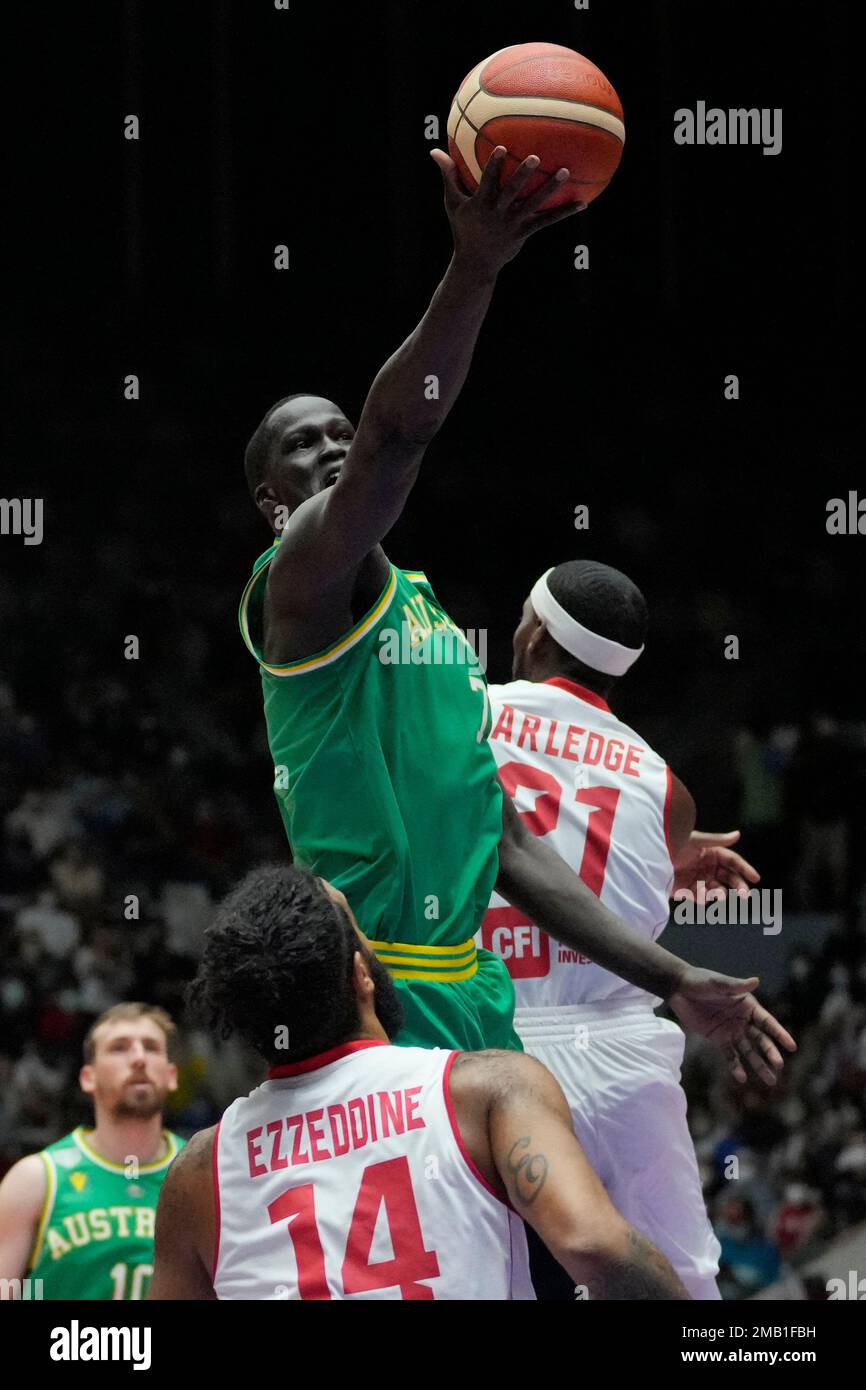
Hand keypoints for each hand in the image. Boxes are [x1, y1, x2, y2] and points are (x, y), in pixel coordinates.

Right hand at [430, 146, 586, 277]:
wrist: (476, 263)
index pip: (487, 182)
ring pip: (533, 205)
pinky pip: (547, 221)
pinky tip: (582, 204)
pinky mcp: (525, 233)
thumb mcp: (453, 203)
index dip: (494, 167)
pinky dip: (564, 213)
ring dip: (549, 189)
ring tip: (566, 171)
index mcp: (481, 205)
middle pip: (512, 192)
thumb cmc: (463, 228)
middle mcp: (498, 214)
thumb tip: (434, 151)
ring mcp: (513, 224)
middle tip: (536, 157)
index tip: (502, 148)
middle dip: (523, 175)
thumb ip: (448, 176)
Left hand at [668, 967, 796, 1084]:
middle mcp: (743, 1020)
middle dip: (770, 1052)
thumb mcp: (718, 983)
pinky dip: (735, 1066)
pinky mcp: (717, 1039)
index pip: (767, 1022)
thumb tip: (756, 980)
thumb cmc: (701, 981)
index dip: (779, 1034)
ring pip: (748, 1051)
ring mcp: (731, 1030)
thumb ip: (736, 986)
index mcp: (747, 1005)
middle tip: (779, 1066)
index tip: (792, 1046)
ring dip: (758, 1065)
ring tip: (770, 1081)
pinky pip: (729, 1055)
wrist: (679, 988)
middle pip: (760, 1039)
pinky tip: (741, 1078)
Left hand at [672, 830, 758, 903]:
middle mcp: (707, 867)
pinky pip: (700, 897)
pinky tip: (700, 896)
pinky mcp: (686, 890)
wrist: (648, 858)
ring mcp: (698, 879)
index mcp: (711, 853)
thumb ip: (716, 840)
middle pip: (729, 877)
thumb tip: (738, 834)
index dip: (745, 869)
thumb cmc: (672, 843)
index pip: (733, 861)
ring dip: (720, 893)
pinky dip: (702, 898)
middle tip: (745, 895)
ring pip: (717, 889)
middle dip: (738, 886)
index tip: (756, 878)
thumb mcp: (694, 840)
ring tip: (719, 894)